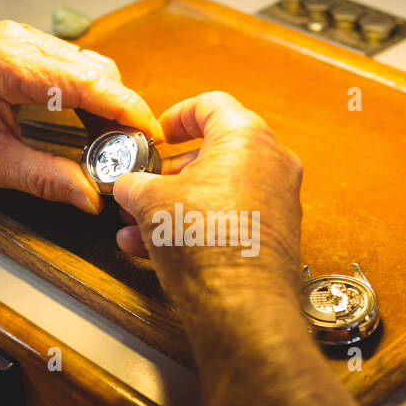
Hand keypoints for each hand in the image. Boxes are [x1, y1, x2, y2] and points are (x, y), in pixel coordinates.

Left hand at [0, 21, 161, 213]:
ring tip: (113, 139)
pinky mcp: (19, 46)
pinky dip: (87, 91)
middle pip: (95, 69)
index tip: (151, 132)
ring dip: (106, 99)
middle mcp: (16, 41)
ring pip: (87, 64)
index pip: (87, 82)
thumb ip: (46, 178)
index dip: (126, 109)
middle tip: (134, 146)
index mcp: (8, 65)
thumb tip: (90, 195)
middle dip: (120, 107)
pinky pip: (70, 63)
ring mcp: (18, 38)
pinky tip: (90, 121)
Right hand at [110, 92, 303, 313]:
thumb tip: (127, 186)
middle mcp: (273, 163)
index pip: (211, 104)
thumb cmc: (205, 240)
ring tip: (138, 222)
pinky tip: (154, 247)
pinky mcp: (275, 236)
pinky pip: (229, 219)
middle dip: (171, 171)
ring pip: (219, 190)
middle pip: (215, 151)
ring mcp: (278, 201)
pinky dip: (196, 225)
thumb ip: (135, 183)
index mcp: (247, 136)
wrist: (239, 301)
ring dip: (176, 203)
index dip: (176, 115)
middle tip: (145, 182)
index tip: (159, 132)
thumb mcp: (150, 200)